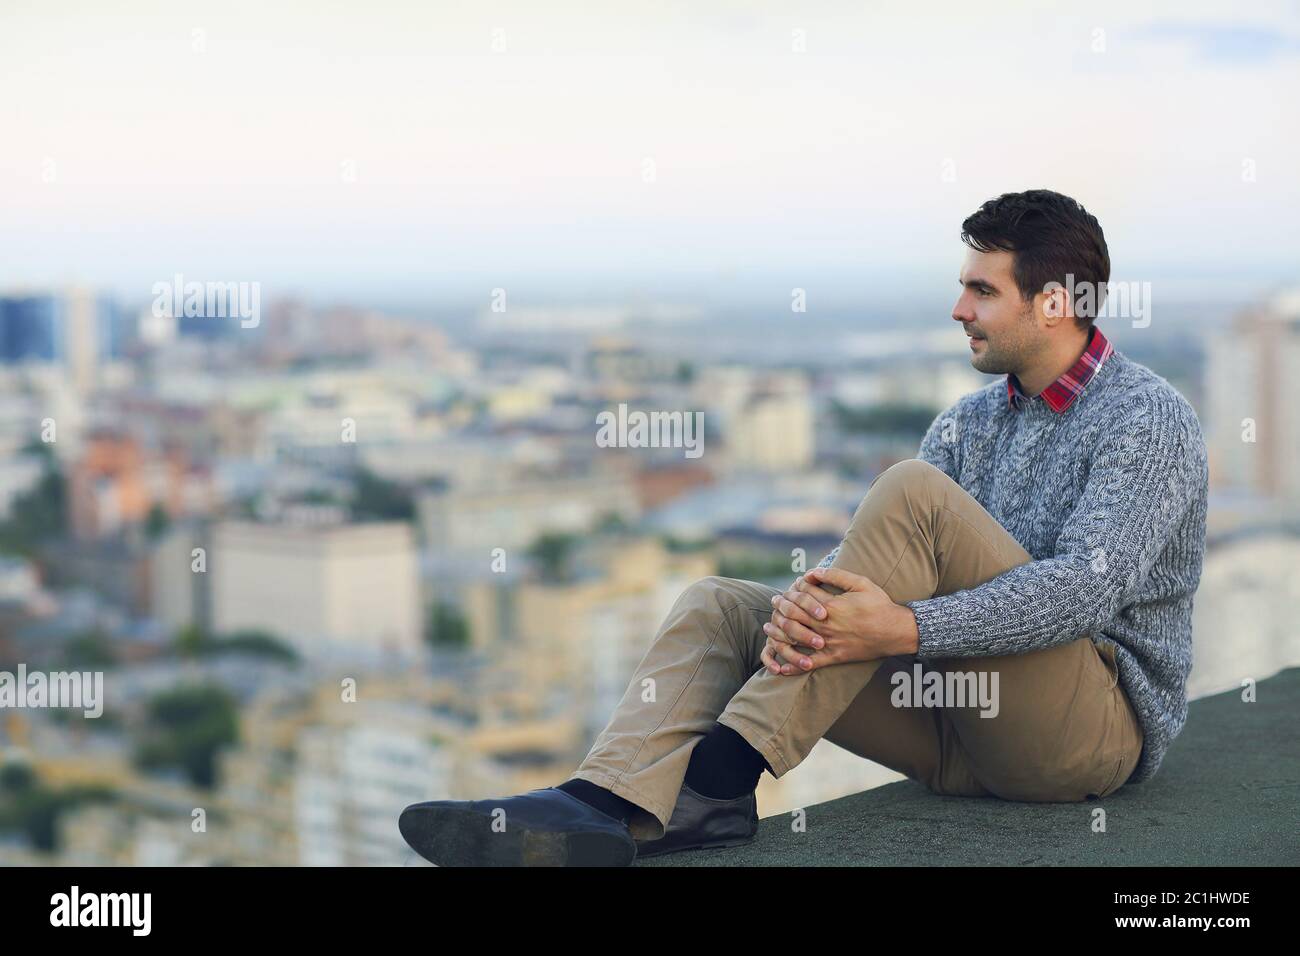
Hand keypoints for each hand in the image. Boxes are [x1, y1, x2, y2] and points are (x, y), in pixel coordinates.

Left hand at [761, 566, 918, 673]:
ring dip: (779, 633)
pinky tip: (781, 667)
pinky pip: (810, 664)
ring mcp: (829, 643)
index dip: (792, 590)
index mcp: (832, 606)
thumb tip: (814, 571)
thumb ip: (836, 576)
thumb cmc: (879, 605)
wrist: (896, 631)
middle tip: (773, 602)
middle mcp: (827, 626)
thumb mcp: (861, 583)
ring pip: (796, 639)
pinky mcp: (834, 657)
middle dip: (780, 607)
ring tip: (769, 627)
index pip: (803, 596)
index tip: (788, 587)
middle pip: (794, 616)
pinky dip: (794, 666)